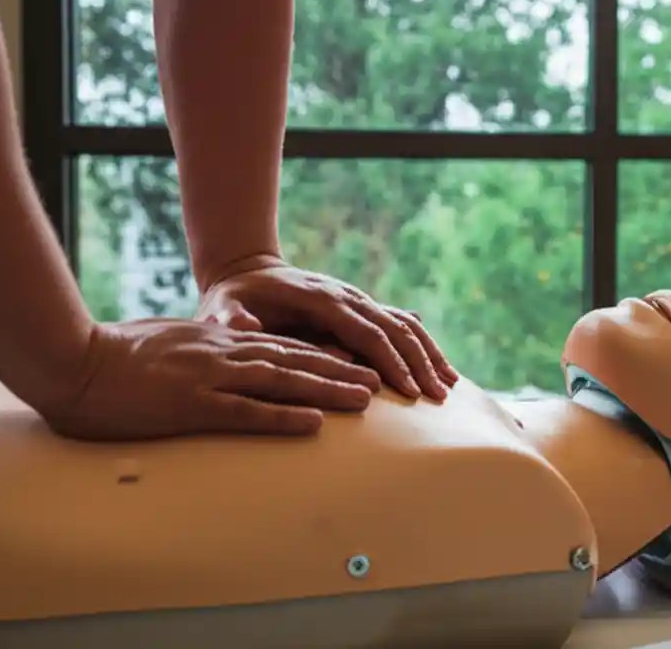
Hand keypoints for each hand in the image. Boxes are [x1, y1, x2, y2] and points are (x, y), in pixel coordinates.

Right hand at [37, 319, 380, 440]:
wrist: (72, 360)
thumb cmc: (110, 355)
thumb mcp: (164, 343)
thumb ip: (196, 350)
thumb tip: (214, 360)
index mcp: (215, 340)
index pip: (279, 346)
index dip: (320, 354)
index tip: (352, 361)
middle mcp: (221, 354)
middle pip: (293, 360)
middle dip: (338, 370)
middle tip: (376, 382)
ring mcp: (209, 377)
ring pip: (282, 382)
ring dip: (326, 390)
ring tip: (363, 399)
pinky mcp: (191, 404)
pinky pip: (246, 412)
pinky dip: (282, 417)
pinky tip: (313, 423)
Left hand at [197, 257, 457, 400]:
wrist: (246, 273)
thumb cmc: (233, 298)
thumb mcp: (221, 307)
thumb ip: (229, 319)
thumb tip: (242, 327)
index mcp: (320, 298)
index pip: (365, 331)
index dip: (389, 360)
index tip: (407, 390)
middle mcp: (347, 296)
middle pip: (394, 328)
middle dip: (419, 362)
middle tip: (438, 398)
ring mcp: (357, 300)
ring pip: (405, 324)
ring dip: (429, 354)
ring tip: (449, 387)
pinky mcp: (361, 309)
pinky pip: (400, 325)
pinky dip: (424, 346)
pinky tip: (441, 369)